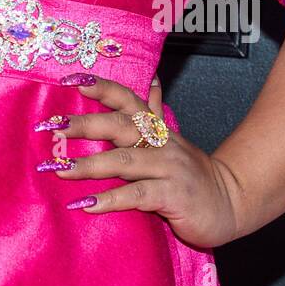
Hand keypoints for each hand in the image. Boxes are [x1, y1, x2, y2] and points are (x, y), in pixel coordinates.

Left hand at [36, 71, 240, 249]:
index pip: (127, 99)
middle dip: (84, 124)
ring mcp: (169, 168)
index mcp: (157, 128)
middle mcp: (161, 142)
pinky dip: (110, 199)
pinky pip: (138, 195)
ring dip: (88, 165)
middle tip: (52, 127)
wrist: (232, 202)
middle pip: (120, 125)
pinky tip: (86, 204)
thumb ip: (156, 113)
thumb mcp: (173, 139)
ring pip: (124, 160)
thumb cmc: (192, 173)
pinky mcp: (174, 196)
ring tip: (58, 169)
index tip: (70, 81)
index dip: (101, 87)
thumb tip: (151, 80)